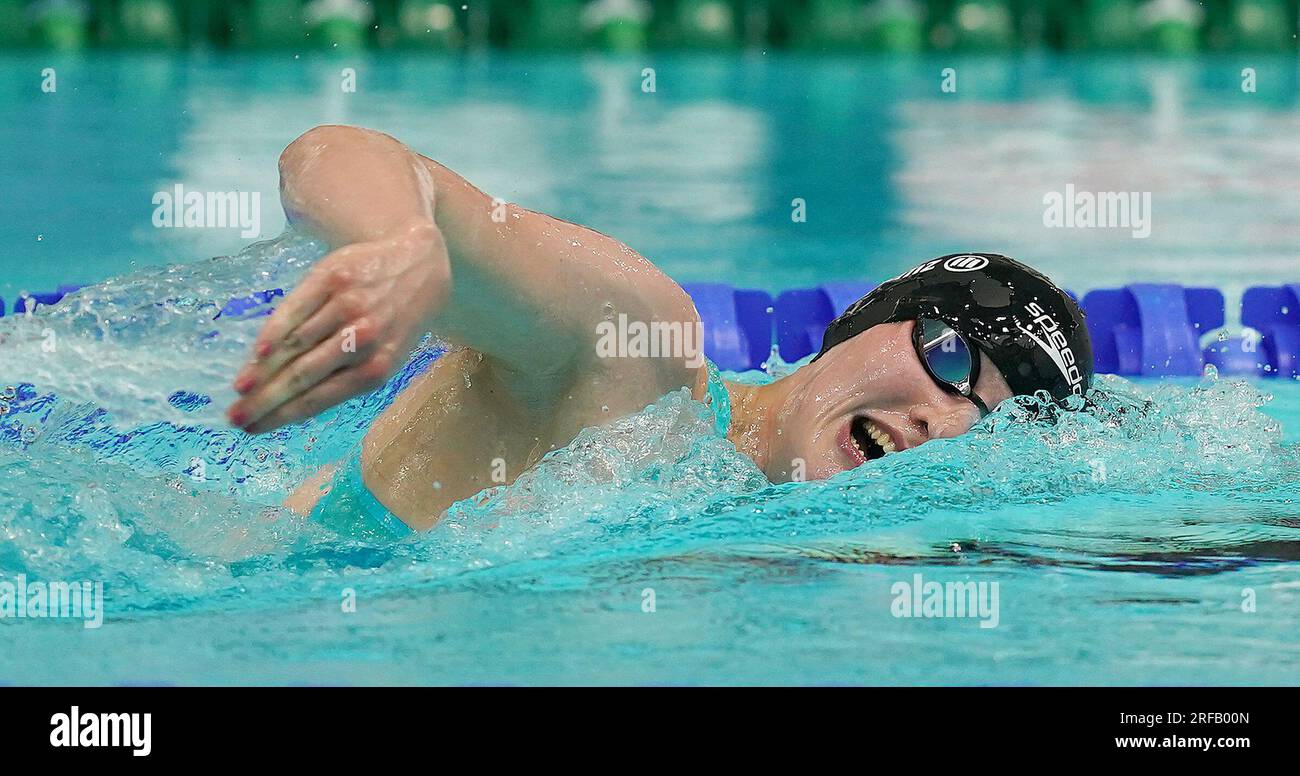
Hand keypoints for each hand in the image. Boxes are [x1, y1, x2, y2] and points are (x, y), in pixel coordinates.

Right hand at [227, 220, 449, 433]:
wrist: (418, 263)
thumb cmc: (394, 321)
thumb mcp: (386, 355)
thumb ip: (347, 378)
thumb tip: (292, 406)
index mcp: (377, 368)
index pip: (321, 398)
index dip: (284, 415)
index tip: (254, 428)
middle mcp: (363, 338)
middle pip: (303, 375)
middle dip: (265, 400)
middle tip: (235, 417)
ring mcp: (347, 306)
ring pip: (296, 344)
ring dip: (262, 371)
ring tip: (239, 390)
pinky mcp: (331, 277)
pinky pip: (295, 309)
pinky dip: (274, 332)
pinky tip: (258, 352)